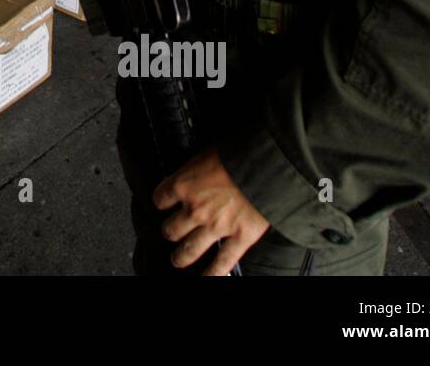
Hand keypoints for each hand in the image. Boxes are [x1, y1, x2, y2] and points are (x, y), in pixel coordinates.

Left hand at [154, 147, 270, 275]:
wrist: (268, 164)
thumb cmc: (240, 152)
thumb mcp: (207, 152)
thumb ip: (197, 167)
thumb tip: (196, 168)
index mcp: (184, 184)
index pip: (160, 198)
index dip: (161, 202)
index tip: (162, 203)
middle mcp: (196, 209)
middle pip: (171, 229)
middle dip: (169, 232)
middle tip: (169, 233)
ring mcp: (216, 226)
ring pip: (189, 250)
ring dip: (181, 257)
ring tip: (177, 261)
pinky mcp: (240, 237)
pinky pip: (223, 261)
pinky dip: (214, 273)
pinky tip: (208, 277)